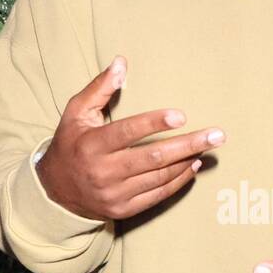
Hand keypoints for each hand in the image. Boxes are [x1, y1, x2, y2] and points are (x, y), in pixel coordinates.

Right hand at [36, 55, 225, 220]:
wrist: (55, 192)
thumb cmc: (71, 144)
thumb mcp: (76, 113)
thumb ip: (99, 88)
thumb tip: (121, 62)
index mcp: (91, 145)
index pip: (127, 132)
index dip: (155, 123)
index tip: (182, 115)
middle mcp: (103, 171)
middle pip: (153, 157)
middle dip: (189, 145)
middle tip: (217, 135)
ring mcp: (114, 194)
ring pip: (160, 177)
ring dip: (188, 161)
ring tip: (208, 146)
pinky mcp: (123, 210)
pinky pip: (158, 195)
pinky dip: (179, 181)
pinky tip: (193, 166)